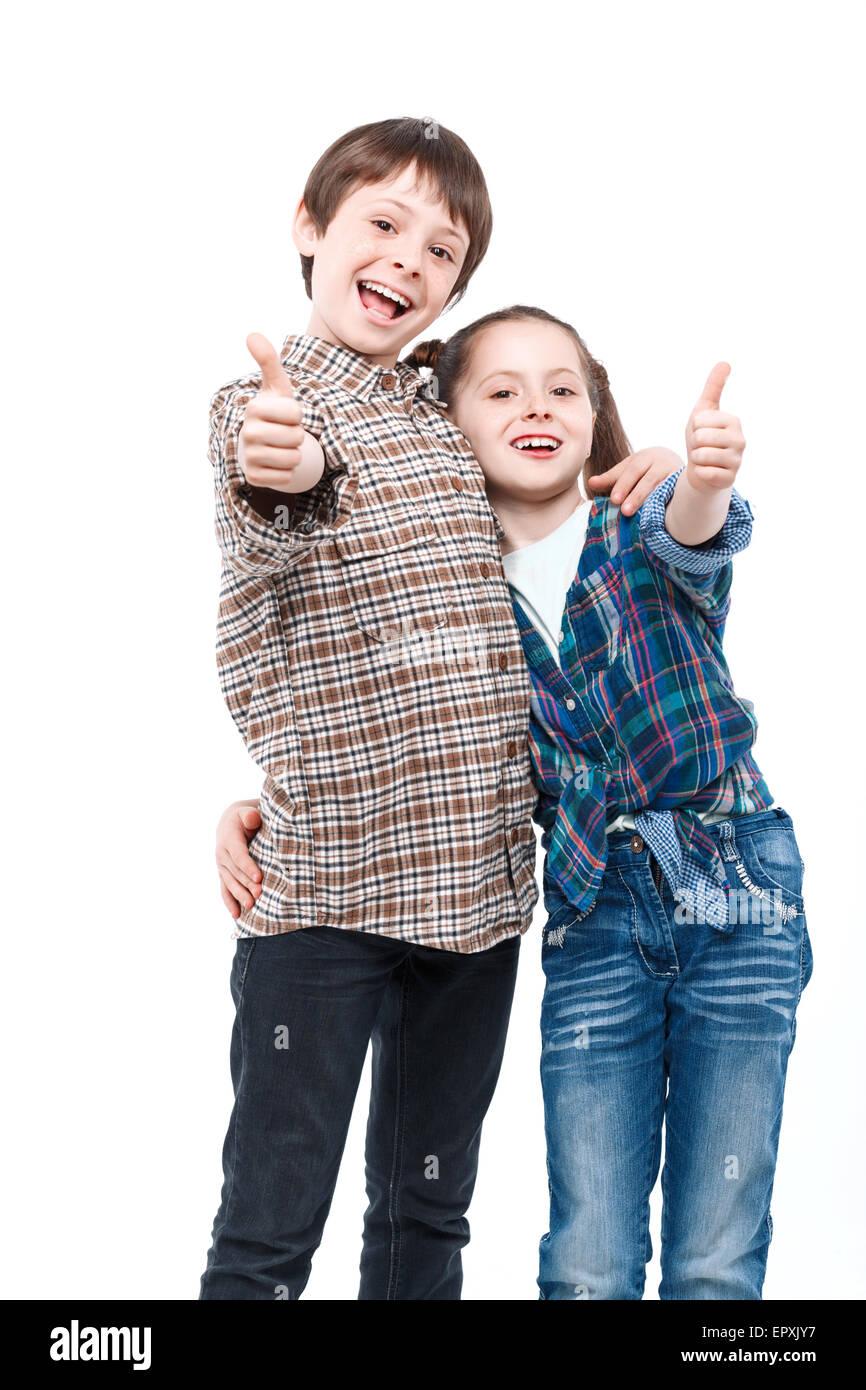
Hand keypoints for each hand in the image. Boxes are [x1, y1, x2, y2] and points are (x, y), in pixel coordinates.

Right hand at [215, 799, 262, 918]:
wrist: (231, 822)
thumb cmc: (246, 817)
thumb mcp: (247, 812)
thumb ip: (250, 815)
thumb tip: (253, 818)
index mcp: (229, 838)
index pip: (239, 854)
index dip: (248, 866)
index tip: (259, 878)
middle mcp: (222, 853)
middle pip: (234, 871)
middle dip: (246, 884)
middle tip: (259, 894)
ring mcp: (221, 865)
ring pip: (229, 882)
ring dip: (239, 895)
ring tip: (250, 906)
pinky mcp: (223, 874)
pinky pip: (224, 889)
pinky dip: (229, 902)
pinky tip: (236, 915)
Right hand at [238, 333, 305, 490]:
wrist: (263, 442)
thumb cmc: (275, 411)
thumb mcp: (276, 386)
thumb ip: (268, 360)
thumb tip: (252, 334)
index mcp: (254, 408)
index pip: (296, 414)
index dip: (298, 415)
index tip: (286, 414)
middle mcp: (247, 433)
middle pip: (296, 438)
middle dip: (297, 436)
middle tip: (285, 432)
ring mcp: (249, 457)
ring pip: (293, 459)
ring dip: (294, 454)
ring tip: (282, 446)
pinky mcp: (254, 478)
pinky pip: (287, 478)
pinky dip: (288, 472)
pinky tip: (276, 462)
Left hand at [587, 446, 683, 515]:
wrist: (676, 462)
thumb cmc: (646, 469)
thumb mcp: (629, 469)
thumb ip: (611, 478)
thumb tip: (591, 482)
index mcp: (643, 458)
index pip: (631, 470)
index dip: (623, 484)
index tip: (614, 499)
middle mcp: (660, 462)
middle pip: (648, 479)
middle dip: (636, 495)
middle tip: (625, 510)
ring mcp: (675, 473)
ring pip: (663, 487)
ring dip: (651, 502)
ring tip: (641, 515)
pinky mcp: (685, 484)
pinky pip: (677, 493)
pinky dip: (669, 503)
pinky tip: (662, 515)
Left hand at [685, 363, 744, 493]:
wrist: (701, 469)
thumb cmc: (702, 437)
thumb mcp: (704, 410)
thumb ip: (713, 387)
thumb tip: (725, 362)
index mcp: (733, 421)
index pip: (700, 420)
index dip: (693, 427)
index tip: (701, 431)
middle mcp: (740, 440)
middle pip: (700, 437)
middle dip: (694, 444)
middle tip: (701, 447)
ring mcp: (737, 461)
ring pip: (701, 456)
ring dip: (696, 458)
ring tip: (704, 458)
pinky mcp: (730, 479)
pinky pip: (705, 473)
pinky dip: (700, 473)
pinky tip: (707, 471)